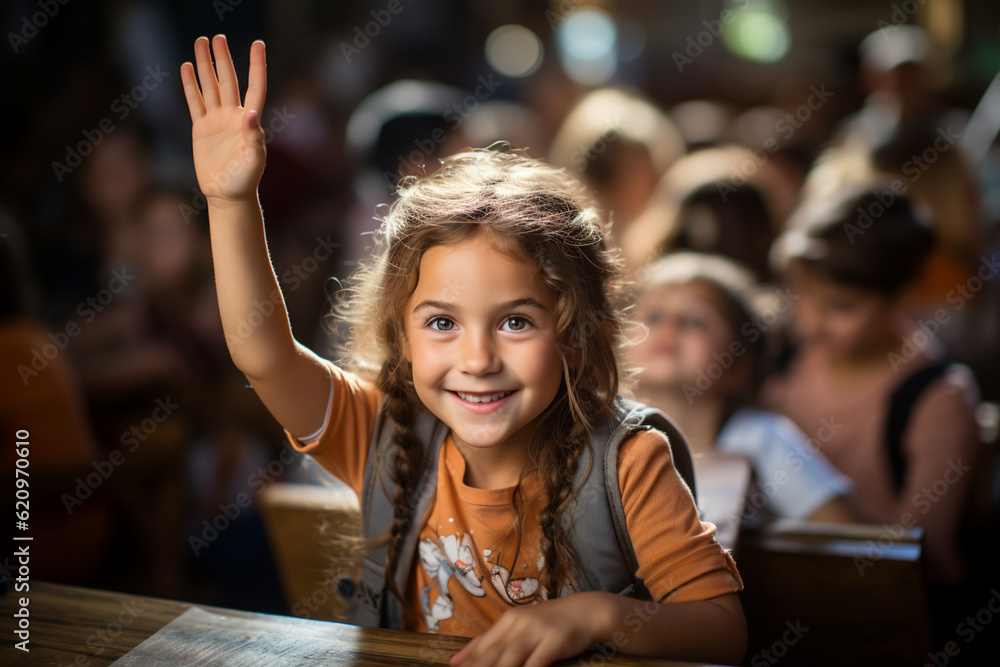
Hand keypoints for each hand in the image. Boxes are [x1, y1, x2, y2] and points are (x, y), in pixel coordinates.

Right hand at [180, 35, 266, 205]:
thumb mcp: (254, 159)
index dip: (256, 65)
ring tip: (200, 42)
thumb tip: (251, 113)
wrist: (227, 194)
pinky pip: (195, 101)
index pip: (255, 86)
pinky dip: (191, 85)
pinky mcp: (201, 128)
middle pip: (228, 80)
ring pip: (210, 86)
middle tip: (216, 37)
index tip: (258, 44)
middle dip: (222, 58)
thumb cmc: (245, 179)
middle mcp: (233, 115)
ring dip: (205, 65)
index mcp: (249, 120)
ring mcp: (217, 120)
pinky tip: (186, 68)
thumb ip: (255, 137)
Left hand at [450, 595, 601, 666]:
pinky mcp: (554, 640)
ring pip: (510, 659)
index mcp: (509, 620)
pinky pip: (536, 664)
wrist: (586, 611)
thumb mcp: (521, 625)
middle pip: (491, 653)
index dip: (467, 661)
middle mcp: (519, 624)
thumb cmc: (551, 622)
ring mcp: (536, 631)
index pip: (481, 645)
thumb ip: (493, 641)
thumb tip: (457, 660)